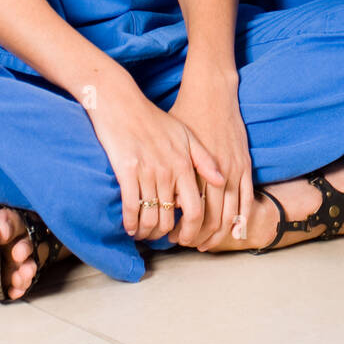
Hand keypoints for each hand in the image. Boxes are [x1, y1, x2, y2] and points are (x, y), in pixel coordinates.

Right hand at [82, 66, 224, 244]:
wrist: (122, 104)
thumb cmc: (154, 120)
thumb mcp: (185, 134)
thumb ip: (204, 159)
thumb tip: (222, 181)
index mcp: (185, 163)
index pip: (195, 210)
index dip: (192, 231)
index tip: (186, 239)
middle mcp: (169, 170)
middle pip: (171, 219)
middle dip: (168, 237)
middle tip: (163, 240)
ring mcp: (147, 171)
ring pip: (150, 217)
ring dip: (147, 232)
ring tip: (145, 234)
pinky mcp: (126, 171)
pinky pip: (130, 207)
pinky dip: (130, 223)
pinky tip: (130, 227)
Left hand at [167, 60, 253, 250]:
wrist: (212, 91)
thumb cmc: (186, 114)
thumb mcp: (172, 142)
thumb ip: (171, 171)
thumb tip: (167, 201)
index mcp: (195, 170)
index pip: (190, 212)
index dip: (182, 229)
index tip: (172, 237)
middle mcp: (216, 174)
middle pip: (210, 219)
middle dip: (197, 236)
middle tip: (187, 244)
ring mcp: (234, 170)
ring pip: (228, 215)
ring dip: (218, 233)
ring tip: (205, 242)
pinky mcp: (245, 165)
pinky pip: (246, 200)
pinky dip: (241, 219)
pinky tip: (234, 231)